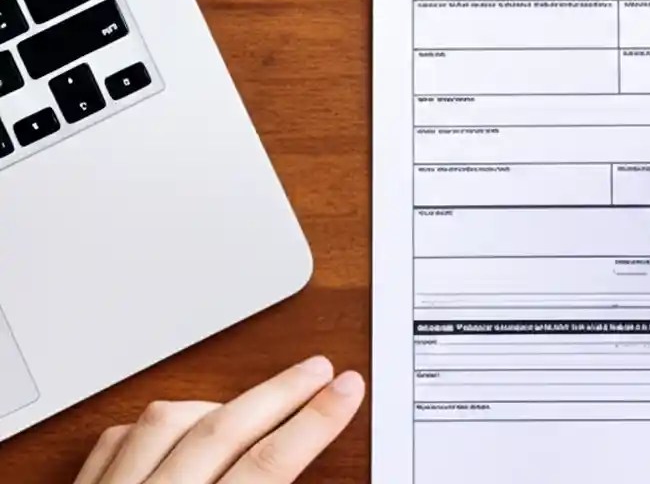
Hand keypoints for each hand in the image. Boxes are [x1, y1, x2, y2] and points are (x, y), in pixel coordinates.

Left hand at [75, 356, 363, 483]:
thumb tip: (300, 453)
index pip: (269, 465)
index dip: (316, 421)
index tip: (348, 390)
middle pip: (223, 430)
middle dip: (280, 392)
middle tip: (320, 367)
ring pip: (164, 423)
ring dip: (214, 407)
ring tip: (250, 405)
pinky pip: (115, 440)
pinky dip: (152, 428)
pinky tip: (175, 429)